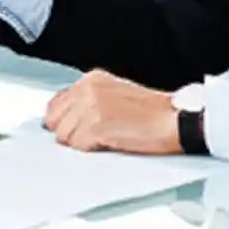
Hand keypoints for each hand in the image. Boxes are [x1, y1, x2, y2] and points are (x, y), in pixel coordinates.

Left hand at [44, 70, 181, 154]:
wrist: (173, 119)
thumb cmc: (151, 112)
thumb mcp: (114, 95)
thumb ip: (88, 101)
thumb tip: (64, 120)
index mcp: (91, 79)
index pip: (54, 103)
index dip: (61, 122)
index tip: (70, 130)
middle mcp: (87, 88)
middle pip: (55, 121)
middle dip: (68, 134)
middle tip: (90, 138)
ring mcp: (90, 106)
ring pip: (64, 137)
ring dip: (80, 144)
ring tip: (105, 139)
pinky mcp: (96, 125)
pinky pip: (78, 146)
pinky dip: (91, 149)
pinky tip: (110, 142)